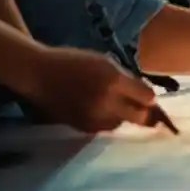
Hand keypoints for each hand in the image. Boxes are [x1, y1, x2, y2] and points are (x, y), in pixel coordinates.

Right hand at [20, 47, 158, 133]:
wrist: (40, 75)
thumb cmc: (74, 62)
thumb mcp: (105, 62)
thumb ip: (127, 79)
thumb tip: (146, 96)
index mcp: (113, 81)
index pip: (147, 97)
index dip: (149, 98)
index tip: (147, 96)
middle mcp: (106, 102)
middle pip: (140, 118)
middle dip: (144, 113)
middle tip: (141, 107)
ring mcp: (94, 118)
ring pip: (122, 124)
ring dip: (124, 116)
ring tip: (113, 103)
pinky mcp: (83, 128)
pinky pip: (105, 127)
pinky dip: (107, 120)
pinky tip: (99, 108)